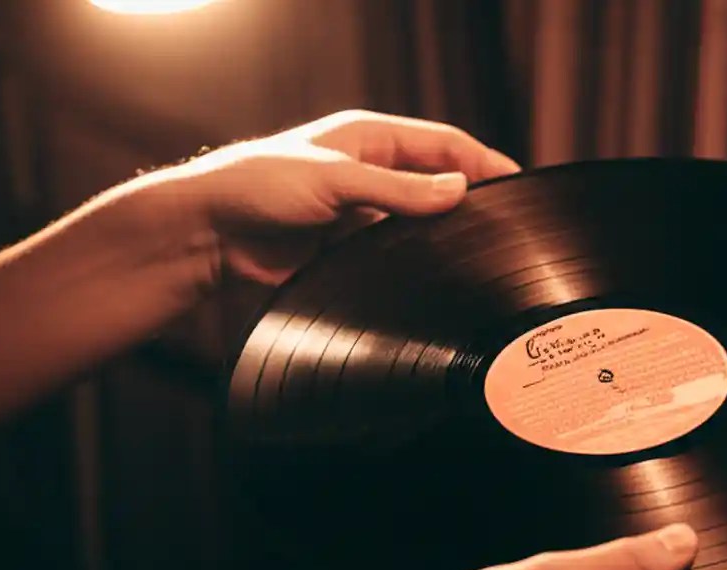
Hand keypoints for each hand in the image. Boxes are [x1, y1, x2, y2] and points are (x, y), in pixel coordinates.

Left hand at [165, 109, 520, 286]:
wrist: (208, 235)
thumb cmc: (258, 185)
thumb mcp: (336, 180)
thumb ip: (399, 188)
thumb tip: (458, 191)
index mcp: (370, 138)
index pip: (443, 145)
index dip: (482, 161)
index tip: (517, 183)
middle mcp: (370, 171)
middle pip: (437, 182)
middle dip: (471, 197)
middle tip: (510, 221)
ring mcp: (361, 210)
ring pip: (419, 220)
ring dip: (444, 232)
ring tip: (481, 250)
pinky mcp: (348, 247)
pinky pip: (395, 251)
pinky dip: (419, 259)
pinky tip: (438, 274)